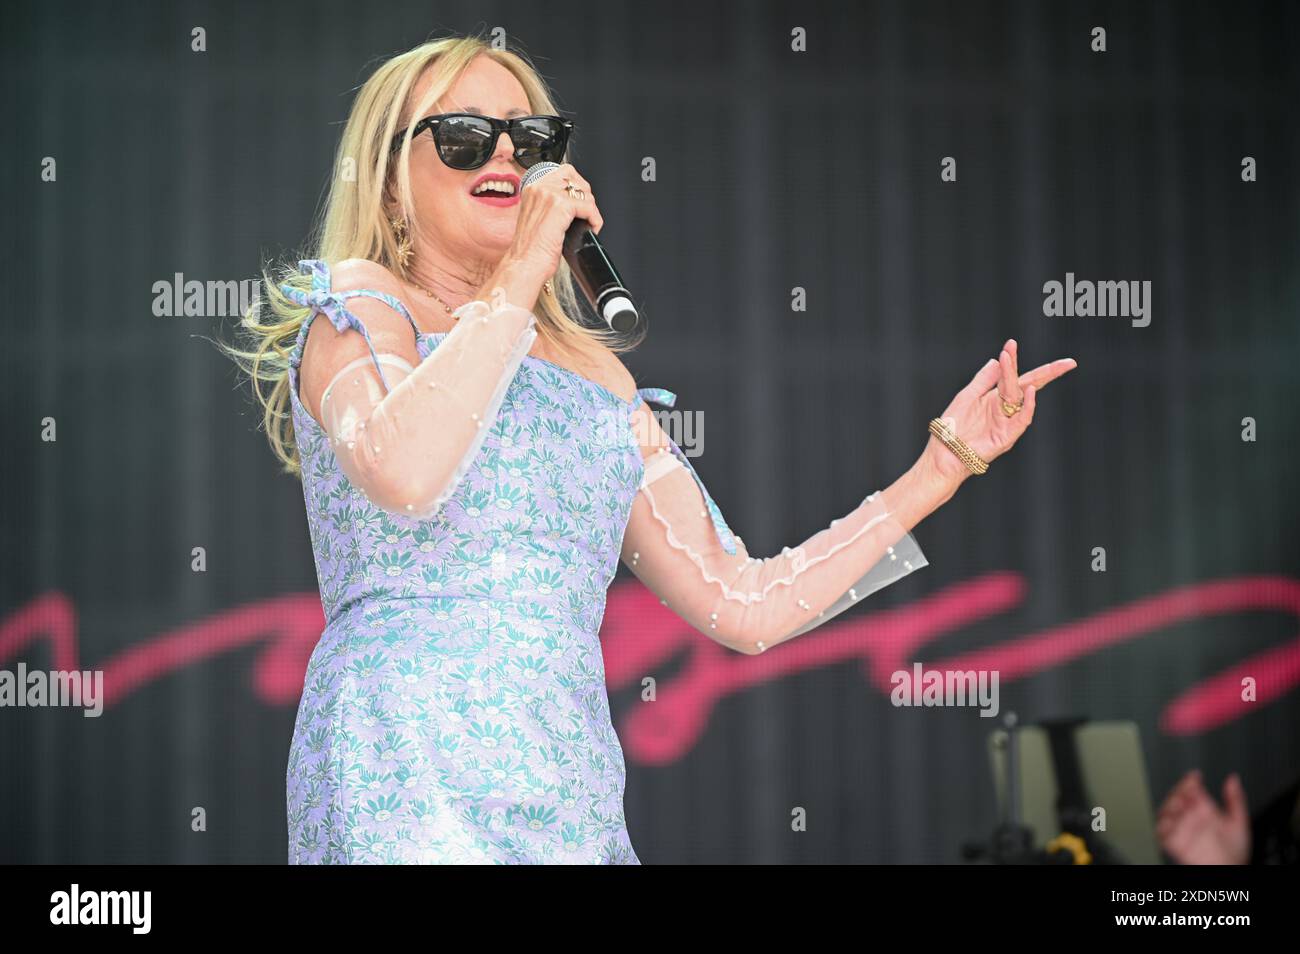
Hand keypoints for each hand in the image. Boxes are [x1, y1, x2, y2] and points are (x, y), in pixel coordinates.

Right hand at [506, 162, 603, 281]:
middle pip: (575, 179)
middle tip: (586, 214)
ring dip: (591, 210)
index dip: (577, 188)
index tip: (581, 204)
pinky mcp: (561, 207)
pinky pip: (589, 207)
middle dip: (586, 197)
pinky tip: (591, 229)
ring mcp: (549, 195)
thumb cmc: (530, 250)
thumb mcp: (538, 220)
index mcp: (532, 189)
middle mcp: (539, 188)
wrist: (524, 265)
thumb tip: (574, 205)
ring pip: (584, 193)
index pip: (563, 173)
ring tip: (588, 224)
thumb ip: (551, 206)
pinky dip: (595, 220)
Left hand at [925, 338, 1076, 484]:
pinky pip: (1023, 419)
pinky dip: (1029, 405)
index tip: (1011, 343)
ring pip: (1021, 397)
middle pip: (1030, 386)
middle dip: (1048, 373)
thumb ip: (984, 379)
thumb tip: (997, 360)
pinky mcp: (1008, 436)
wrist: (945, 452)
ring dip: (1020, 378)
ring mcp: (1008, 422)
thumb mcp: (967, 396)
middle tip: (1067, 362)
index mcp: (996, 398)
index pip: (1012, 376)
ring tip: (1009, 359)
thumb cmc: (953, 426)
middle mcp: (1006, 408)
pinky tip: (1030, 390)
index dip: (1013, 360)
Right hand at [1156, 770, 1250, 864]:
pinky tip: (1173, 821)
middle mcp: (1189, 819)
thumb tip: (1233, 779)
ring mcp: (1180, 830)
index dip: (1191, 781)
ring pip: (1165, 812)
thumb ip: (1235, 800)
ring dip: (1169, 806)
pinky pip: (1162, 833)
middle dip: (1178, 791)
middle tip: (1187, 789)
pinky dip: (1164, 826)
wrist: (1230, 871)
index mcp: (1202, 810)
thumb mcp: (1238, 822)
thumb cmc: (1233, 853)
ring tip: (1179, 803)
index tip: (1195, 776)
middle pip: (1175, 798)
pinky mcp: (1173, 844)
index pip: (1191, 789)